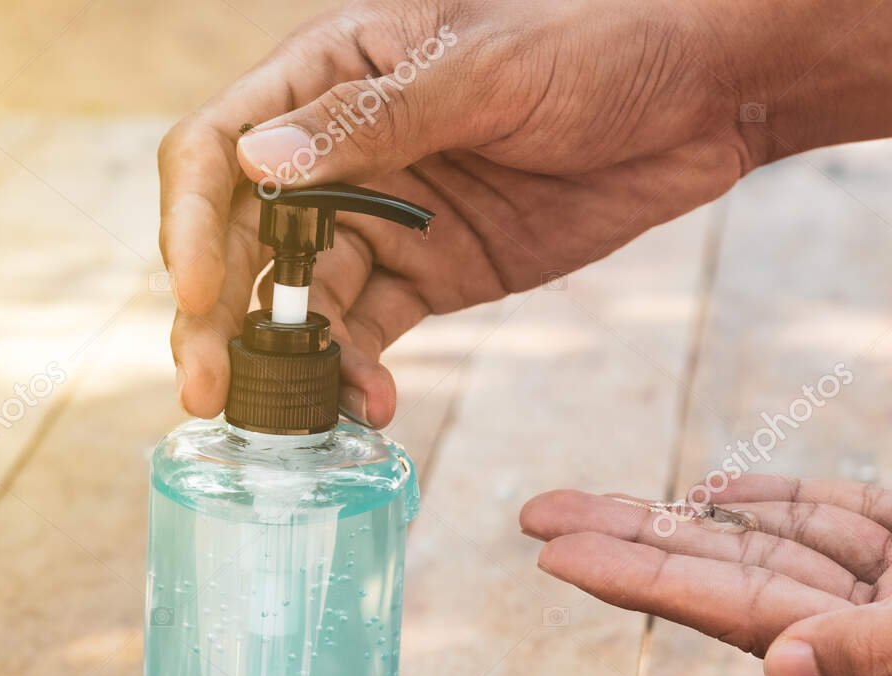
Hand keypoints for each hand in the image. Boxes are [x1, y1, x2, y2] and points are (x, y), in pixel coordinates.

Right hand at [159, 0, 763, 425]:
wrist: (700, 97)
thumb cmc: (598, 42)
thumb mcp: (490, 73)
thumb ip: (380, 121)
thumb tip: (260, 162)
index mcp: (332, 72)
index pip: (219, 150)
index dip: (191, 227)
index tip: (201, 299)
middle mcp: (342, 150)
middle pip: (243, 239)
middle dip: (221, 318)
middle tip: (212, 394)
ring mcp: (387, 217)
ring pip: (300, 299)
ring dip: (290, 360)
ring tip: (300, 418)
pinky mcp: (435, 273)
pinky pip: (371, 331)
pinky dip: (358, 372)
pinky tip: (371, 405)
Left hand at [520, 430, 891, 675]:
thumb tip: (782, 671)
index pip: (752, 626)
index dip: (646, 580)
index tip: (553, 548)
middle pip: (747, 593)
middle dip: (641, 549)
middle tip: (538, 514)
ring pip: (792, 556)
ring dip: (702, 521)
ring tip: (607, 494)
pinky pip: (856, 529)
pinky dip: (797, 505)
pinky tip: (727, 487)